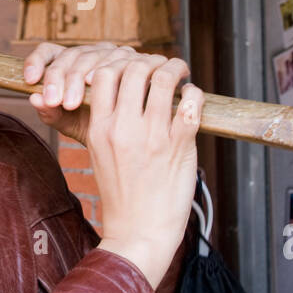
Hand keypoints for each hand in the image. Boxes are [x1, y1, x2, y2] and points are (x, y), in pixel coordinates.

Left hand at [22, 41, 140, 144]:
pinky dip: (105, 71)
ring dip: (77, 77)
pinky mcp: (134, 60)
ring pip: (91, 55)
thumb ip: (52, 113)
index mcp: (71, 65)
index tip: (30, 80)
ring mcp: (114, 54)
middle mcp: (91, 54)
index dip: (36, 61)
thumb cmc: (100, 127)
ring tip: (70, 101)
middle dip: (57, 77)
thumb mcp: (71, 123)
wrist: (133, 138)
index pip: (49, 52)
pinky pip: (118, 60)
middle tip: (52, 101)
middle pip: (69, 55)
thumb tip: (33, 100)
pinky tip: (95, 85)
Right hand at [86, 54, 202, 287]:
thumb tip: (117, 90)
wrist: (139, 232)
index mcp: (100, 129)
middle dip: (150, 60)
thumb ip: (105, 122)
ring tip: (180, 71)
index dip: (120, 63)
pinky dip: (194, 93)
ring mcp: (153, 137)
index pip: (104, 75)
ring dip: (176, 68)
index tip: (133, 66)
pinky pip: (191, 105)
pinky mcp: (179, 147)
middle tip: (161, 65)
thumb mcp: (98, 155)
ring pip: (164, 80)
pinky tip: (192, 97)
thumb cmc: (121, 195)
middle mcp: (124, 129)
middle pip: (134, 69)